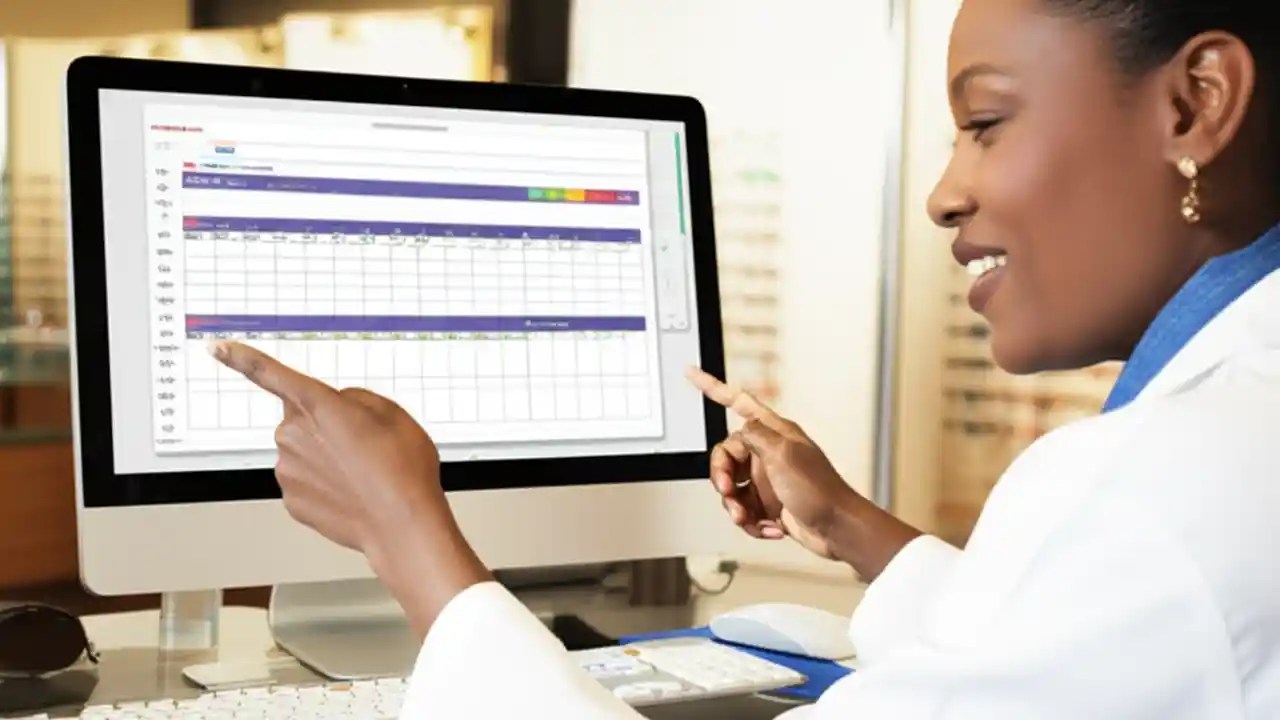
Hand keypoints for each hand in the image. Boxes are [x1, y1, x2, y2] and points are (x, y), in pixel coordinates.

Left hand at [210, 339, 489, 635]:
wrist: (403, 525)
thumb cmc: (402, 470)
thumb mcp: (391, 413)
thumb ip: (356, 398)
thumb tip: (338, 406)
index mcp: (318, 405)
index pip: (270, 373)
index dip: (241, 357)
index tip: (218, 348)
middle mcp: (294, 435)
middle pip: (302, 418)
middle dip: (327, 425)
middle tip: (364, 445)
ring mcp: (288, 470)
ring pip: (303, 451)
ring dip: (326, 457)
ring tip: (363, 473)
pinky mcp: (291, 500)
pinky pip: (304, 481)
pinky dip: (324, 484)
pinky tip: (351, 492)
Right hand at [686, 368, 860, 559]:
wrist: (837, 530)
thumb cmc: (820, 492)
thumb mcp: (783, 454)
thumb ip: (754, 435)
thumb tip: (739, 430)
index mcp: (774, 433)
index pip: (738, 402)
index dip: (713, 387)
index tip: (692, 374)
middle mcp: (769, 453)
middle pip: (726, 455)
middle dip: (722, 477)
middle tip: (729, 491)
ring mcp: (769, 479)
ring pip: (732, 488)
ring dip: (736, 506)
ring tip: (748, 517)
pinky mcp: (770, 504)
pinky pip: (744, 510)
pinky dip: (752, 522)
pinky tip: (769, 527)